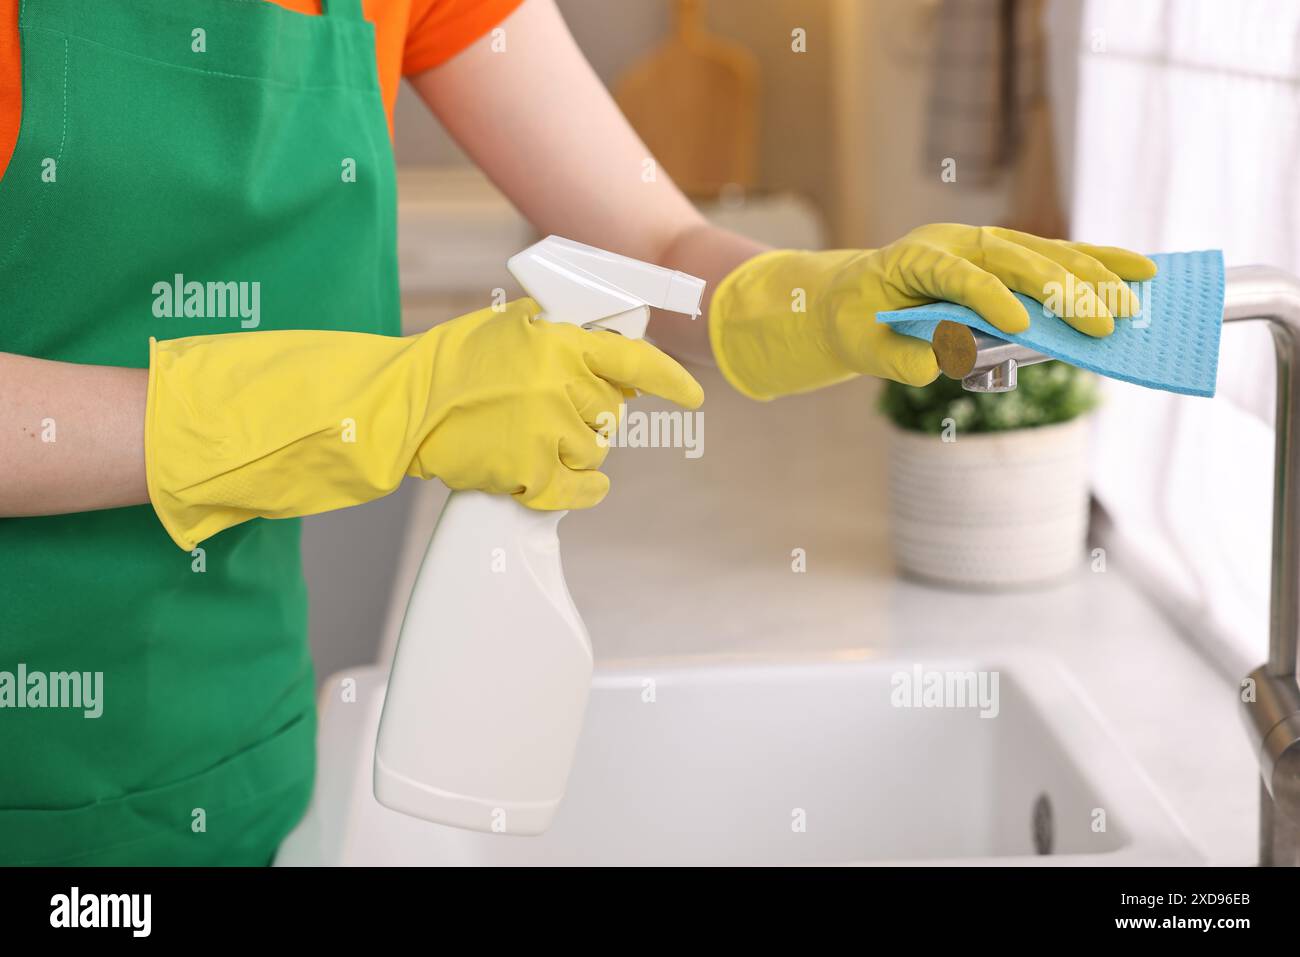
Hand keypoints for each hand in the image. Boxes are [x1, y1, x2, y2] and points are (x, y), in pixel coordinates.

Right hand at [408, 298, 703, 508]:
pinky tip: (581, 487)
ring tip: (532, 436)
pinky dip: (582, 491)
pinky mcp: (531, 472)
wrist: (405, 406)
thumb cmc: (453, 364)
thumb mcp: (509, 328)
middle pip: (610, 415)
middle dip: (589, 416)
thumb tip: (602, 348)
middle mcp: (562, 385)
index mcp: (561, 344)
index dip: (670, 381)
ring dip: (573, 449)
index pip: (635, 362)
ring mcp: (548, 431)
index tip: (692, 395)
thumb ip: (558, 335)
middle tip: (551, 412)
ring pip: (594, 451)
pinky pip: (578, 488)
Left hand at [708, 223, 1157, 396]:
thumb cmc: (858, 322)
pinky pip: (1055, 256)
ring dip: (1091, 275)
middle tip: (1102, 322)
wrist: (854, 295)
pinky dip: (1095, 264)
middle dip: (1060, 289)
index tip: (1019, 325)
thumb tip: (941, 363)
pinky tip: (1138, 272)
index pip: (957, 274)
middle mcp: (954, 242)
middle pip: (1013, 258)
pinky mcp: (1006, 256)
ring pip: (1043, 252)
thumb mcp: (863, 348)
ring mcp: (983, 244)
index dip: (988, 298)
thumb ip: (899, 358)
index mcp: (913, 257)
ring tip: (1135, 299)